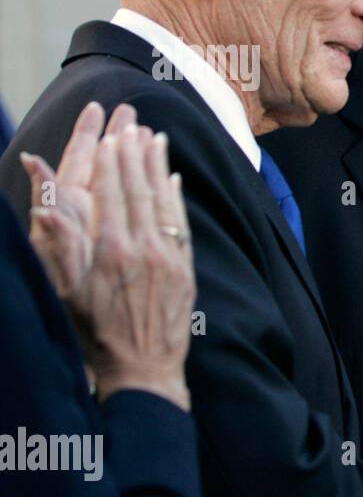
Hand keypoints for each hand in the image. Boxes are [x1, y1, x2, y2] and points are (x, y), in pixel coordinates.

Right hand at [71, 121, 194, 408]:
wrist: (145, 371)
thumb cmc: (96, 336)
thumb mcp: (67, 293)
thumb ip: (59, 247)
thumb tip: (43, 209)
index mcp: (112, 252)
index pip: (111, 196)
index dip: (111, 164)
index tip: (110, 137)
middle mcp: (144, 250)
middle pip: (138, 191)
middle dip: (134, 155)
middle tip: (132, 124)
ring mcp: (169, 259)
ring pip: (163, 202)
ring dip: (158, 167)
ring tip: (155, 138)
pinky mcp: (186, 270)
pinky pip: (181, 225)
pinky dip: (176, 199)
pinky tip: (174, 178)